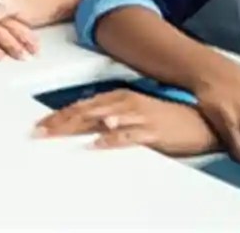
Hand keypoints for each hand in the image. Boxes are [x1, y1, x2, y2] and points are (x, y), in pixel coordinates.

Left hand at [33, 89, 220, 156]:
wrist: (198, 121)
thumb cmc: (164, 118)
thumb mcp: (131, 112)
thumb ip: (108, 116)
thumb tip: (83, 124)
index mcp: (118, 98)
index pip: (81, 106)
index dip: (59, 115)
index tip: (41, 124)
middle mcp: (124, 104)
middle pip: (85, 112)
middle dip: (60, 122)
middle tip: (41, 130)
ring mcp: (137, 116)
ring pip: (102, 120)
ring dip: (78, 126)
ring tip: (59, 131)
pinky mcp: (151, 131)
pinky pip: (128, 135)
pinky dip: (112, 138)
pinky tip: (99, 141)